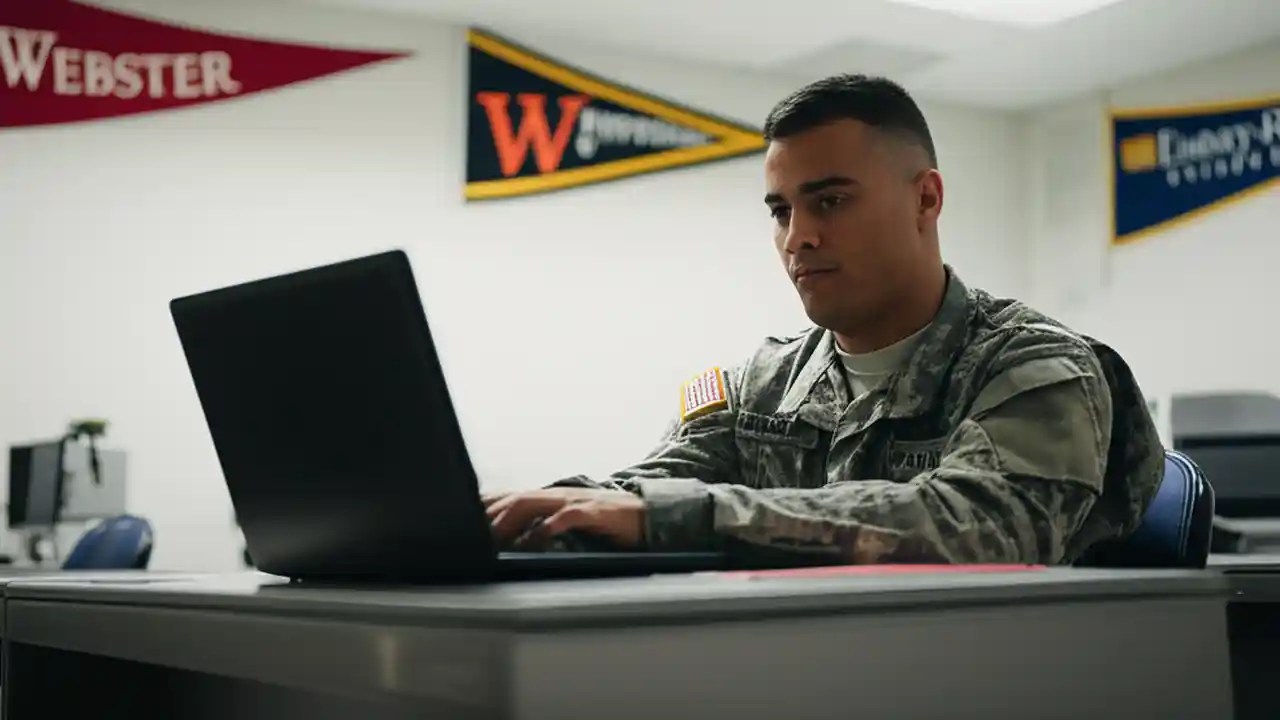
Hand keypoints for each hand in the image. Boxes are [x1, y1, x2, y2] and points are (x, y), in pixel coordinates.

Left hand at [481, 487, 644, 550]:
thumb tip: (517, 542)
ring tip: (492, 539)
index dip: (484, 504)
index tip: (461, 516)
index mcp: (551, 497)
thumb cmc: (607, 523)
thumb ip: (545, 525)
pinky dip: (544, 531)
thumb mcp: (571, 521)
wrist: (647, 516)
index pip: (509, 495)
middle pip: (513, 498)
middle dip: (489, 515)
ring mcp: (573, 501)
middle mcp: (558, 495)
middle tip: (470, 534)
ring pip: (530, 503)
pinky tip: (532, 544)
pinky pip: (562, 519)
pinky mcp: (591, 512)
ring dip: (507, 520)